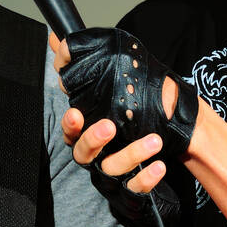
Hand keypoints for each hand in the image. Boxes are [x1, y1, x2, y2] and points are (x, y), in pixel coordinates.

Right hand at [52, 32, 183, 226]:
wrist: (171, 123)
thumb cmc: (134, 99)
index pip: (71, 129)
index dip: (71, 124)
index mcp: (89, 128)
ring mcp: (115, 171)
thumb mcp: (113, 71)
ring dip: (131, 155)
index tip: (76, 113)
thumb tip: (56, 37)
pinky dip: (145, 178)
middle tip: (110, 126)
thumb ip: (83, 59)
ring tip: (154, 140)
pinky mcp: (134, 184)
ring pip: (112, 170)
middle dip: (93, 140)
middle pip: (83, 154)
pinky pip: (135, 188)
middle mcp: (98, 151)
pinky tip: (159, 165)